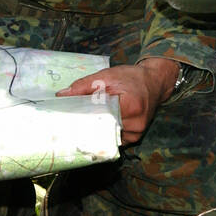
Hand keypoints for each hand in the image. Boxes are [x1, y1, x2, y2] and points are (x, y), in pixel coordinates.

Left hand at [56, 59, 178, 144]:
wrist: (154, 82)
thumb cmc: (131, 77)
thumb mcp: (107, 76)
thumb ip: (83, 85)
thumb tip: (61, 95)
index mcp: (131, 106)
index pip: (99, 118)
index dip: (82, 119)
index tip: (67, 121)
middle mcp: (136, 124)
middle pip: (102, 131)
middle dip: (86, 126)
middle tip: (71, 123)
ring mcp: (137, 133)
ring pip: (107, 137)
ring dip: (97, 130)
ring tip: (89, 120)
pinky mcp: (136, 137)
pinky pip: (114, 139)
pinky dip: (106, 132)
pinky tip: (101, 124)